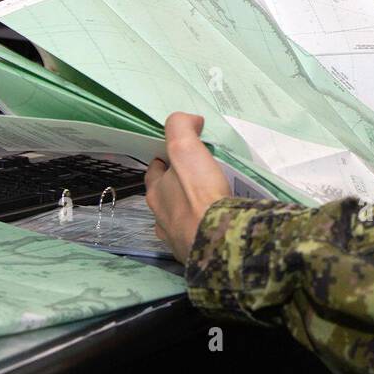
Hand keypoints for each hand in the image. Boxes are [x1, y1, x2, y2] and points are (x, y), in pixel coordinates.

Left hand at [144, 112, 232, 261]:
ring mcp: (175, 239)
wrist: (219, 239)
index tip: (177, 156)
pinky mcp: (193, 254)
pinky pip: (193, 238)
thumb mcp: (186, 149)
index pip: (154, 171)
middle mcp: (160, 217)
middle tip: (195, 177)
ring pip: (176, 219)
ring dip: (186, 211)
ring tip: (207, 202)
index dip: (164, 161)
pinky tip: (212, 225)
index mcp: (156, 192)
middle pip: (164, 196)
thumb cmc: (199, 193)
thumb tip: (191, 119)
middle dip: (174, 187)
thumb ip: (181, 127)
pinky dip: (199, 230)